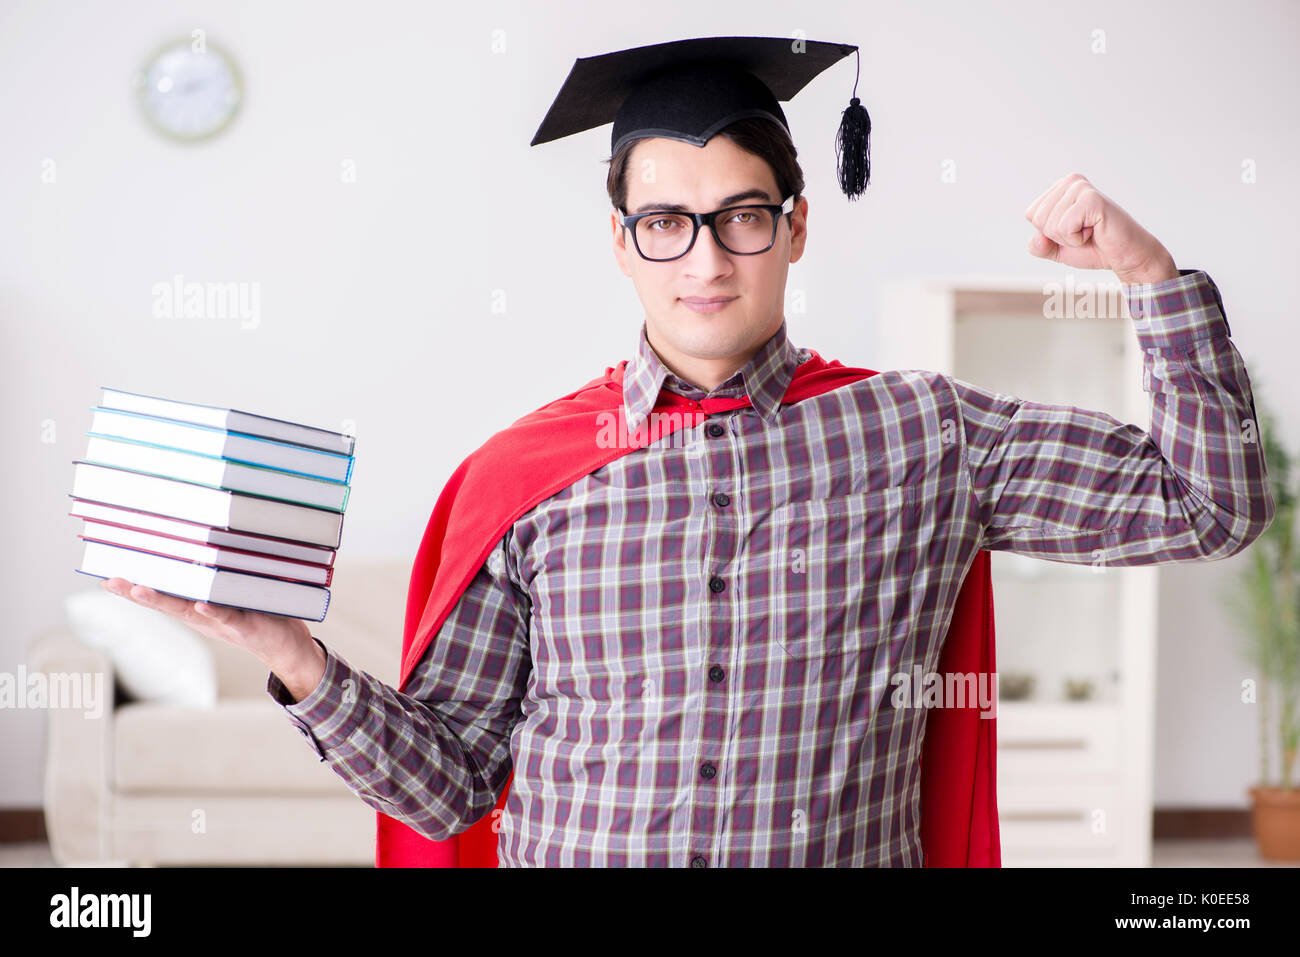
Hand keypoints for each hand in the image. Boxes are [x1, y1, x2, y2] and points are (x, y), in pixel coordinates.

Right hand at [99, 578, 320, 694]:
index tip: (107, 577)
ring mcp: (222, 622)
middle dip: (137, 592)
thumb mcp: (235, 591)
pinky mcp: (246, 625)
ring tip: (139, 589)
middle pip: (165, 603)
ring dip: (164, 600)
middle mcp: (203, 615)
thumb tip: (205, 540)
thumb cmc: (259, 611)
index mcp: (198, 607)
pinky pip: (227, 615)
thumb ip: (219, 573)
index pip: (163, 594)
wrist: (288, 644)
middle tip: (111, 581)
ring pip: (188, 609)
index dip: (135, 587)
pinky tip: (200, 603)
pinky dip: (213, 609)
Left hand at [1024, 173, 1177, 283]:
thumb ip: (1038, 246)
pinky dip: (1076, 239)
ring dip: (1069, 238)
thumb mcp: (1056, 249)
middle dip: (1058, 236)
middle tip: (1084, 232)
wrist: (1124, 256)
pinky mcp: (1091, 199)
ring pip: (1050, 224)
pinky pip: (1064, 227)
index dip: (1048, 233)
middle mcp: (1071, 182)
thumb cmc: (1093, 248)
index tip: (1073, 230)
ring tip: (1091, 231)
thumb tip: (1036, 238)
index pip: (1032, 214)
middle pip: (1038, 219)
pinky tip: (1095, 231)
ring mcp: (1082, 188)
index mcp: (1060, 188)